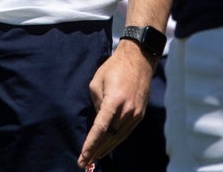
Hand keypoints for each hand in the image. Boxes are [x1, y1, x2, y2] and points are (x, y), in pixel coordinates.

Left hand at [77, 43, 153, 167]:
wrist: (139, 60)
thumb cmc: (114, 68)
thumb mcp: (97, 83)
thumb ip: (96, 104)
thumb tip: (99, 120)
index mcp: (114, 102)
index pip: (100, 129)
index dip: (90, 145)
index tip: (82, 158)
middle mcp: (127, 111)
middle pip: (109, 137)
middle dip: (95, 151)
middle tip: (83, 163)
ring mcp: (135, 114)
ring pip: (118, 138)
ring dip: (106, 149)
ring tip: (94, 159)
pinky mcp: (140, 115)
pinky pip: (126, 132)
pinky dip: (116, 141)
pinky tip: (108, 147)